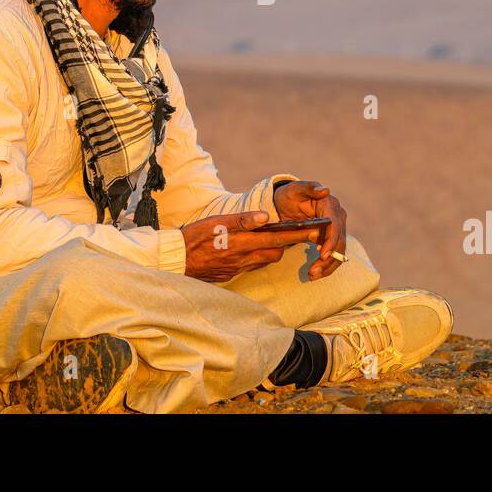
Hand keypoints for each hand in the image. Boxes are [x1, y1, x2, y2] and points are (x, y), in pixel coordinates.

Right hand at [179, 210, 321, 282]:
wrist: (176, 261)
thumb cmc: (194, 237)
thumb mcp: (216, 222)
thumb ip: (242, 220)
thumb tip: (266, 216)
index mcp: (242, 243)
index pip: (277, 238)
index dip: (297, 234)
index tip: (315, 229)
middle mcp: (243, 259)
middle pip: (275, 252)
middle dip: (287, 243)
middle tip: (298, 232)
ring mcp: (238, 268)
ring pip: (265, 260)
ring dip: (272, 250)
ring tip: (276, 238)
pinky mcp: (232, 274)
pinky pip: (252, 265)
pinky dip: (258, 257)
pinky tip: (253, 249)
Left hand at [273, 180, 347, 280]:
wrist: (286, 203)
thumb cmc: (289, 195)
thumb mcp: (294, 190)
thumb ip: (308, 188)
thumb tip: (325, 190)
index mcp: (330, 204)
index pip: (335, 225)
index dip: (331, 241)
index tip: (323, 255)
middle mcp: (338, 216)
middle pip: (339, 241)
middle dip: (328, 259)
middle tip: (313, 272)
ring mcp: (337, 228)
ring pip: (338, 251)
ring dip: (328, 266)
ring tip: (312, 275)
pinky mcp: (332, 238)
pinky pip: (333, 254)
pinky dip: (326, 265)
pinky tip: (315, 273)